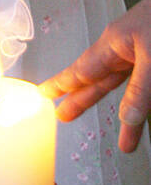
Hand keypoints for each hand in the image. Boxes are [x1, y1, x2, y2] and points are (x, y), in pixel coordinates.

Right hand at [39, 0, 150, 153]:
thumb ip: (140, 89)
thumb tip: (126, 119)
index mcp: (114, 42)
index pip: (82, 70)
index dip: (63, 84)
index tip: (43, 93)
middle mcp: (124, 48)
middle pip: (99, 79)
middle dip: (83, 100)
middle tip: (64, 116)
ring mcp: (142, 51)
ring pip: (127, 86)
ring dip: (126, 114)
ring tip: (125, 142)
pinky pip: (147, 83)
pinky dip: (144, 102)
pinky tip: (145, 114)